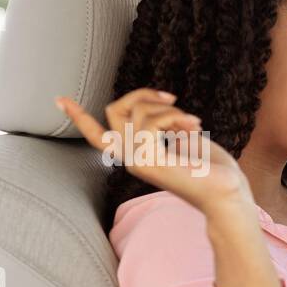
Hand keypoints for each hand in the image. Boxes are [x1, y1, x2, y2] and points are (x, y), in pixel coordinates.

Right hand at [56, 88, 251, 216]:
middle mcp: (130, 159)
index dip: (79, 117)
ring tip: (193, 123)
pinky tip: (194, 125)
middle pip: (114, 108)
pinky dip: (175, 116)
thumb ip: (162, 124)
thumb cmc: (211, 167)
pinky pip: (151, 121)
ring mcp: (138, 161)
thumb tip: (153, 105)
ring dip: (170, 109)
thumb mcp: (182, 138)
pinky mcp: (150, 160)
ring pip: (138, 111)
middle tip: (173, 99)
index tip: (59, 99)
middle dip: (143, 94)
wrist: (228, 192)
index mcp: (136, 154)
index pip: (97, 136)